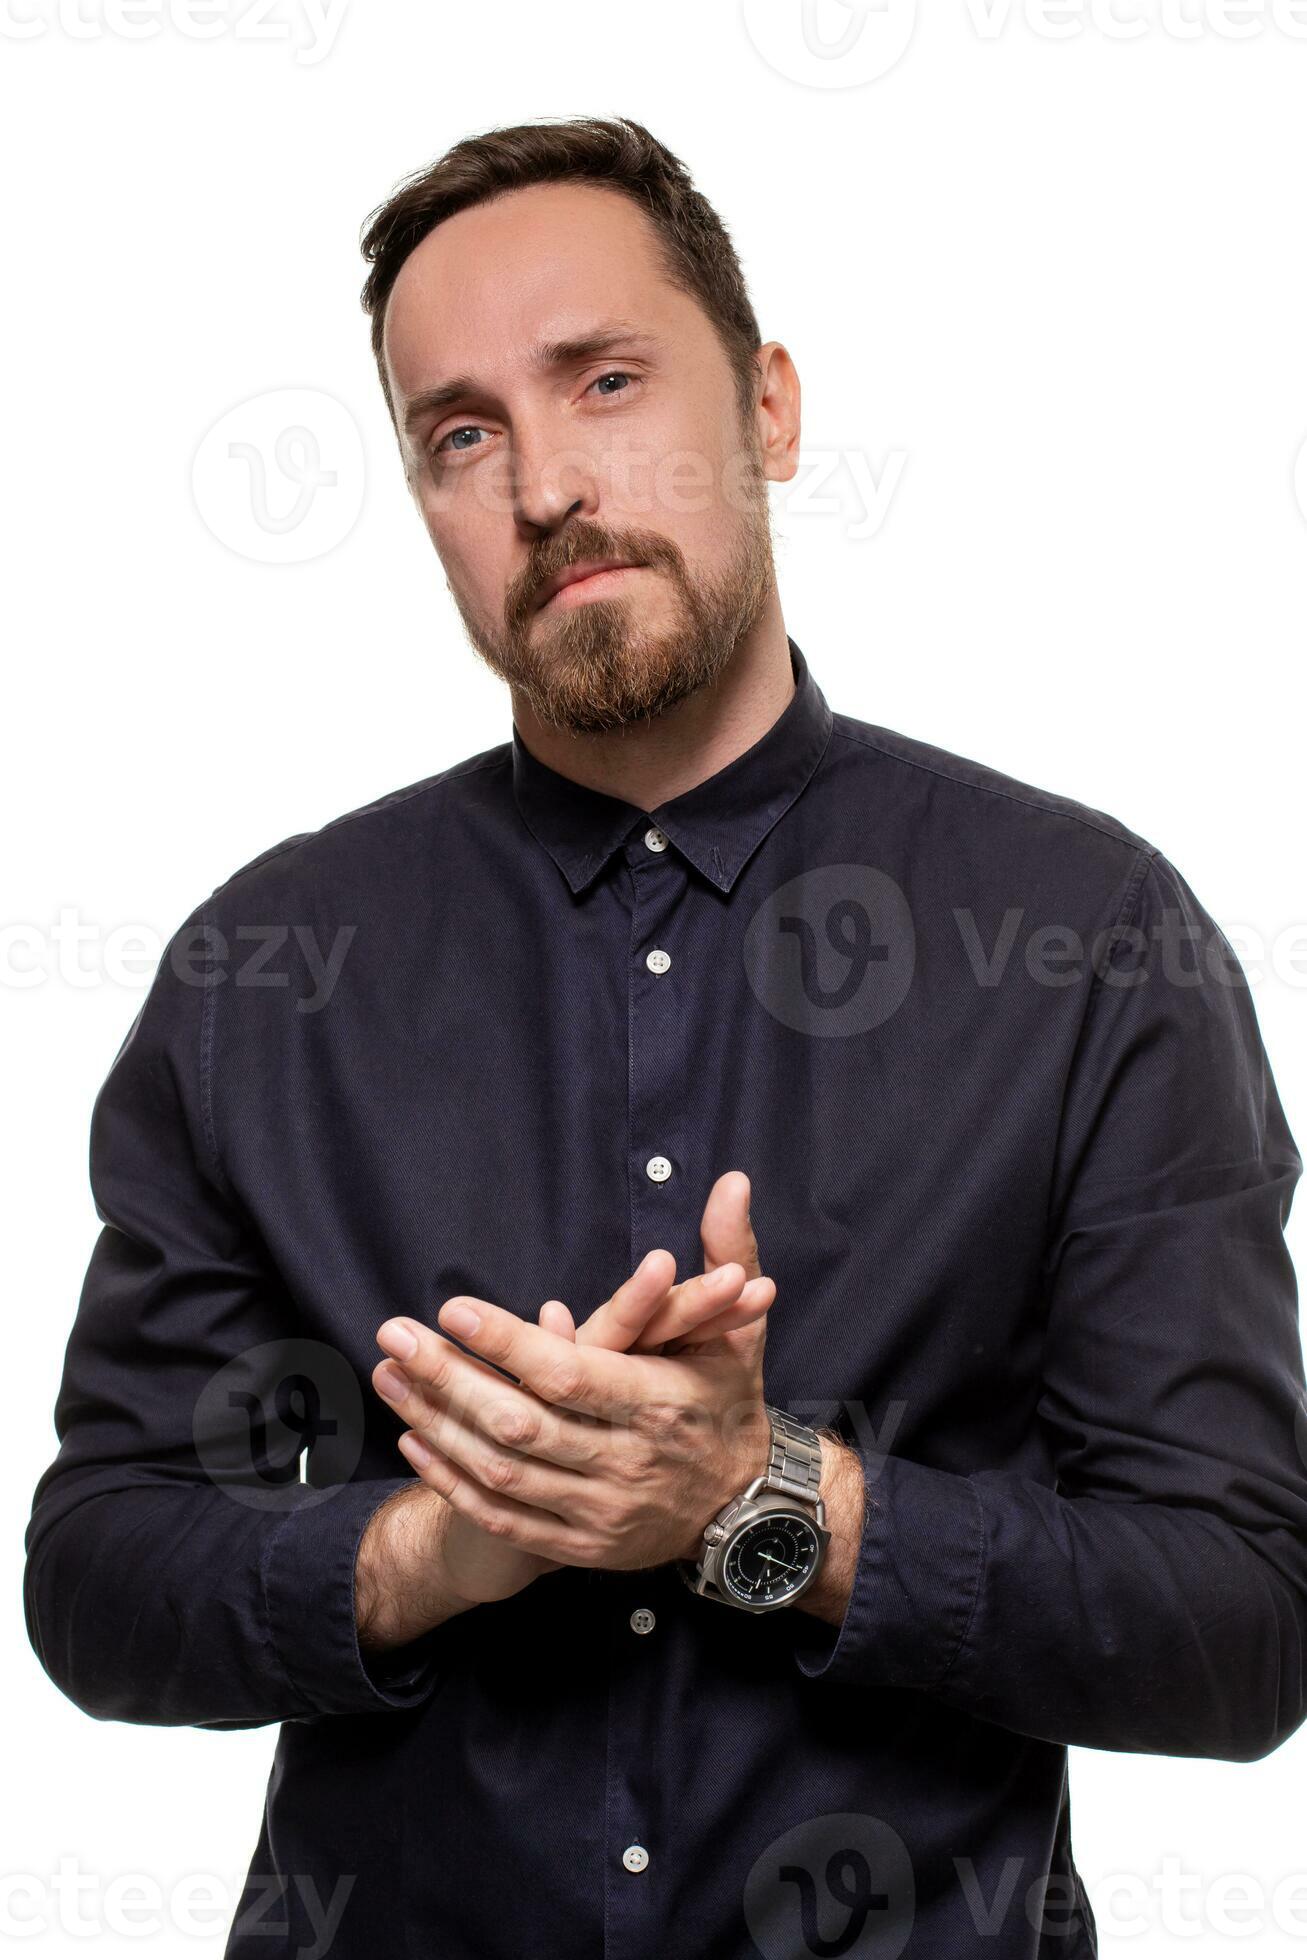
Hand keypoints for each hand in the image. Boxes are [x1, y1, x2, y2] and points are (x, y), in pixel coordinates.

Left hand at [373, 1172, 773, 1581]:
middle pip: (521, 1423)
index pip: (569, 1374)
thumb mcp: (739, 1326)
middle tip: (393, 1336)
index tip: (452, 1309)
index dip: (507, 1344)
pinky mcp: (580, 1546)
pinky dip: (453, 1481)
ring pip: (502, 1471)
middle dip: (448, 1378)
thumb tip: (733, 1181)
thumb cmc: (729, 1402)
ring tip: (389, 1378)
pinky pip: (503, 1517)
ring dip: (436, 1424)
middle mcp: (627, 1461)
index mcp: (660, 1402)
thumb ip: (728, 1252)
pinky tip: (416, 1440)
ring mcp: (601, 1511)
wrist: (742, 1507)